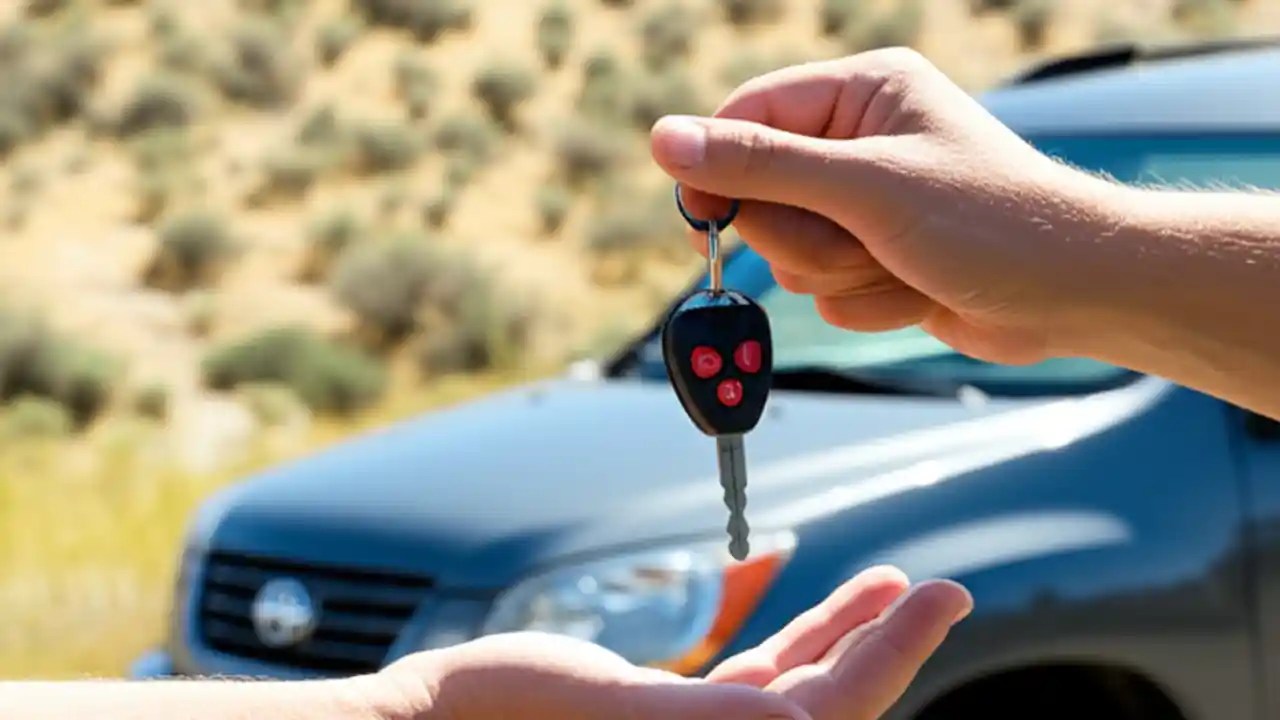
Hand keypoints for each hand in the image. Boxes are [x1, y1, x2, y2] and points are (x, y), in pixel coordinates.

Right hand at [371, 566, 970, 719]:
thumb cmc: (500, 717)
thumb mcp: (624, 711)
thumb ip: (731, 719)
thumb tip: (824, 719)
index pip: (832, 718)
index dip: (896, 656)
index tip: (944, 596)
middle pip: (828, 708)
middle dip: (885, 646)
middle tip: (939, 588)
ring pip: (791, 688)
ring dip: (841, 632)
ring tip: (889, 582)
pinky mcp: (659, 717)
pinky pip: (743, 680)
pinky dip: (781, 636)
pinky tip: (796, 591)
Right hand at [651, 48, 1119, 364]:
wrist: (1073, 295)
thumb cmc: (993, 221)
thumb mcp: (866, 187)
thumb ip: (761, 165)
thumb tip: (667, 139)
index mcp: (862, 92)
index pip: (749, 117)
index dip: (718, 170)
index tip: (703, 219)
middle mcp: (859, 142)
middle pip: (762, 196)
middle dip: (808, 237)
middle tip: (862, 240)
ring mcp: (867, 204)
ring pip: (790, 254)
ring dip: (841, 274)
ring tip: (903, 263)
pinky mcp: (877, 256)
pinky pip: (825, 290)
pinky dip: (866, 300)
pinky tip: (919, 286)